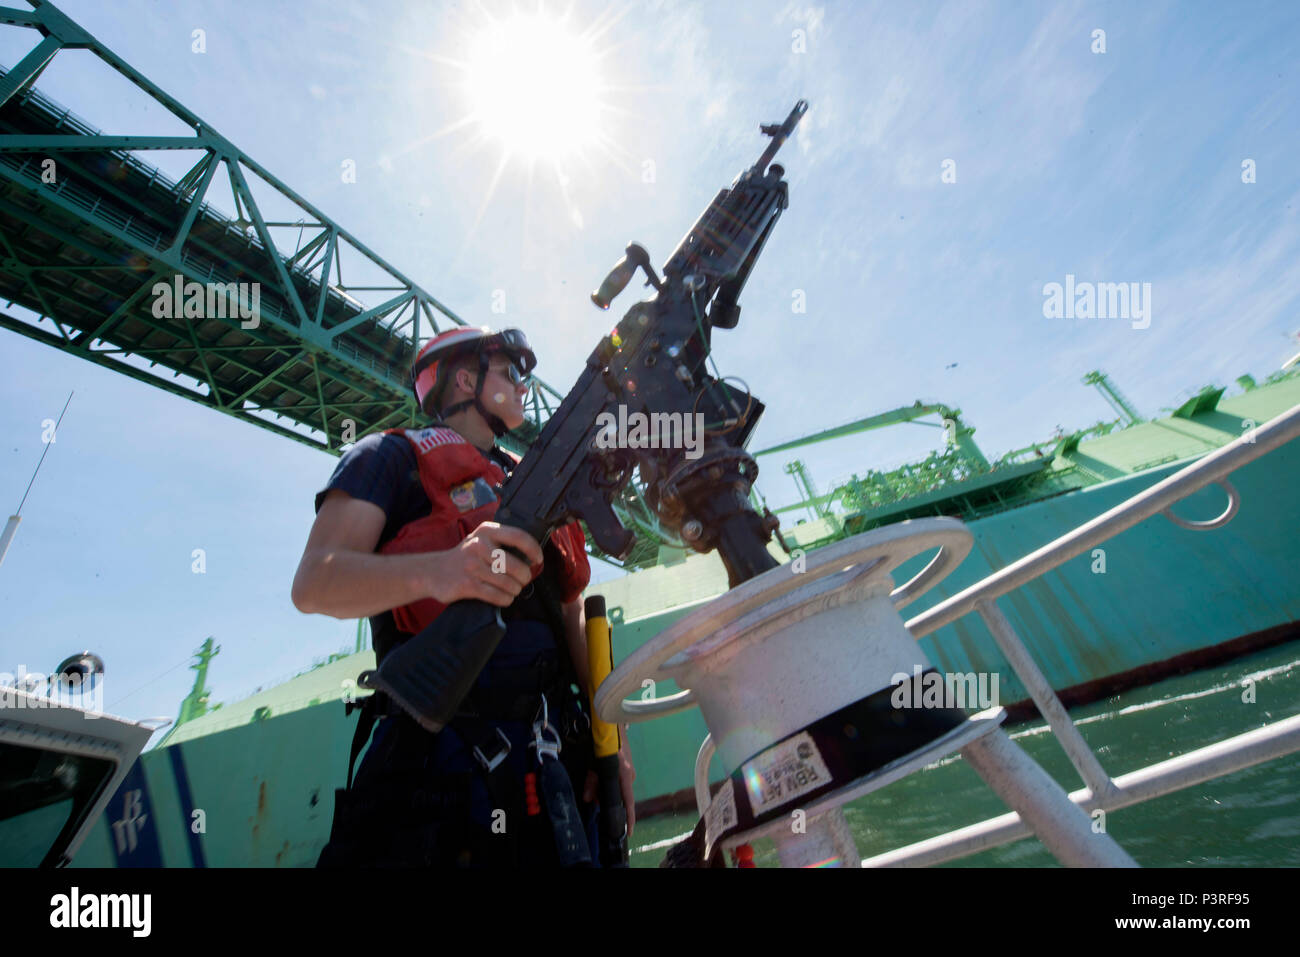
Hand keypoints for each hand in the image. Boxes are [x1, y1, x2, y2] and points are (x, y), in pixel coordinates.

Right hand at [425, 521, 543, 606]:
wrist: (433, 571)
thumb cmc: (465, 557)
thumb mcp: (481, 540)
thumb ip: (502, 543)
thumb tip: (531, 558)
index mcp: (486, 531)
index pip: (518, 536)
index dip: (533, 549)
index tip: (538, 560)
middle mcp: (479, 545)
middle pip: (515, 566)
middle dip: (524, 577)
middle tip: (522, 581)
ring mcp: (472, 566)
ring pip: (508, 583)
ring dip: (514, 590)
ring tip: (512, 590)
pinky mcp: (467, 585)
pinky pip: (496, 595)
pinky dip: (505, 599)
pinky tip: (504, 597)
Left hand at [583, 730, 636, 837]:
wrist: (613, 725)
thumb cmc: (604, 744)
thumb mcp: (593, 763)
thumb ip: (591, 782)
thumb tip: (588, 799)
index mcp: (625, 775)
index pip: (629, 802)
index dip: (629, 818)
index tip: (629, 831)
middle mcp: (630, 775)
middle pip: (620, 796)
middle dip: (607, 801)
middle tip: (593, 798)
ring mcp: (630, 771)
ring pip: (618, 789)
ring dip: (606, 791)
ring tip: (593, 786)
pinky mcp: (627, 768)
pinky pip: (618, 782)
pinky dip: (609, 785)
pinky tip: (598, 780)